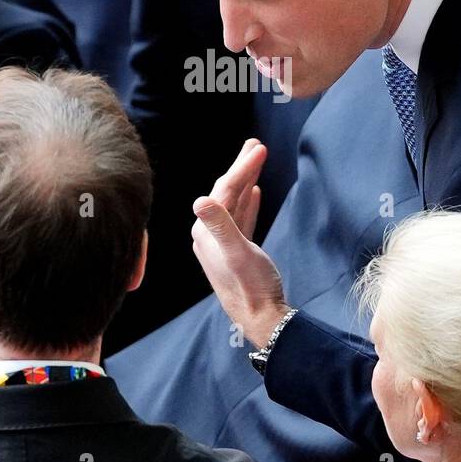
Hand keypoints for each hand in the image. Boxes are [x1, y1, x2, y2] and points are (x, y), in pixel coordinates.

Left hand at [191, 139, 288, 346]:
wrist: (259, 317)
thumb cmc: (251, 287)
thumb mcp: (238, 253)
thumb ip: (220, 226)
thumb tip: (200, 200)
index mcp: (205, 231)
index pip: (223, 190)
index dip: (242, 168)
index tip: (261, 148)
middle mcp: (208, 234)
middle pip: (226, 192)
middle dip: (242, 167)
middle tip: (257, 144)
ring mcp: (221, 242)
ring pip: (234, 203)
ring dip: (247, 181)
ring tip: (258, 158)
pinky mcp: (235, 251)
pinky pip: (240, 219)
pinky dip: (248, 203)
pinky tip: (255, 192)